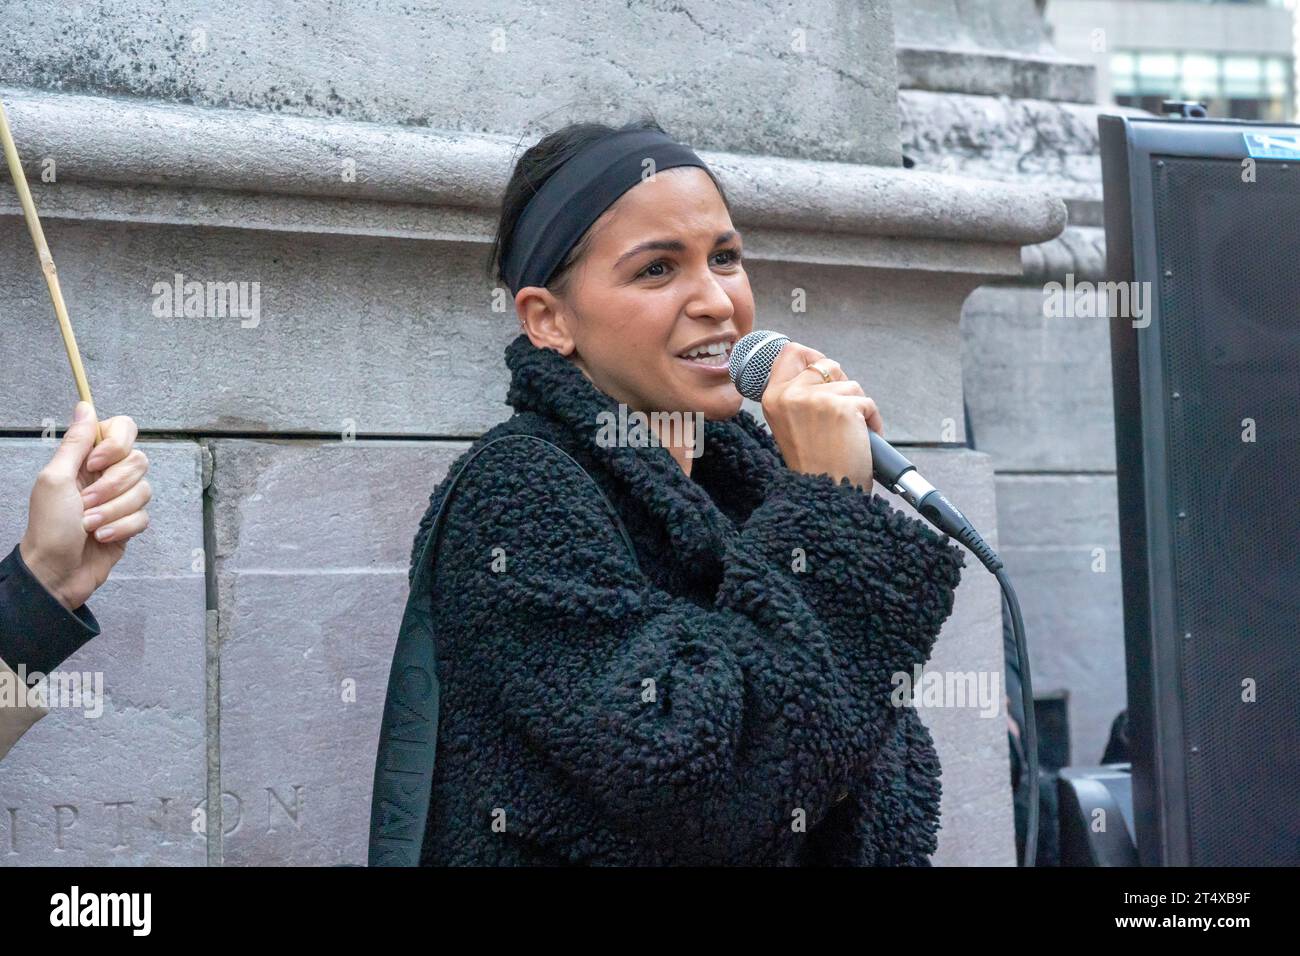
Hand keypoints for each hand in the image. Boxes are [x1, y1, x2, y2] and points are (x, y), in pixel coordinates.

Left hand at [18, 402, 150, 610]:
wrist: (55, 572)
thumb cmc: (48, 527)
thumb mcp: (55, 479)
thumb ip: (75, 443)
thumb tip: (85, 406)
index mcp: (86, 459)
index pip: (122, 429)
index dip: (117, 444)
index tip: (96, 462)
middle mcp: (106, 475)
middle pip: (138, 461)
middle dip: (113, 486)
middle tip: (86, 502)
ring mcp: (119, 499)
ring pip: (144, 491)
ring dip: (113, 511)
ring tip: (89, 525)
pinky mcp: (129, 522)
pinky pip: (144, 516)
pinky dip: (121, 528)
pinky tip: (101, 537)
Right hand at [760, 341, 883, 491]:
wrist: (826, 494)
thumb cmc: (814, 465)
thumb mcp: (790, 425)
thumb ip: (798, 396)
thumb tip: (821, 367)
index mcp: (773, 398)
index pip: (790, 353)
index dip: (812, 357)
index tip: (824, 369)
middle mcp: (790, 395)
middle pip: (827, 364)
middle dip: (841, 384)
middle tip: (840, 413)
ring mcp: (816, 399)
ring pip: (850, 384)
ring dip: (858, 406)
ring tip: (849, 434)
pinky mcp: (842, 407)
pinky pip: (867, 402)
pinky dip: (871, 420)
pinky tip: (861, 439)